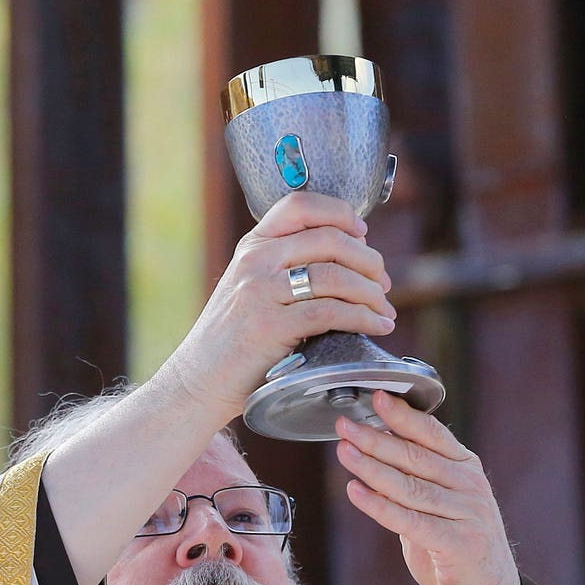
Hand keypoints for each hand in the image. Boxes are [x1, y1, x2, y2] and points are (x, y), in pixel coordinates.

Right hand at [163, 191, 396, 418]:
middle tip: (384, 283)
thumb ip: (285, 267)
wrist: (200, 380)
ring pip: (335, 277)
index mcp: (252, 246)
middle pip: (329, 240)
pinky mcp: (270, 325)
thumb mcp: (249, 288)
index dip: (340, 213)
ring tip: (384, 309)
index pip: (300, 205)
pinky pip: (331, 314)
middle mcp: (254, 261)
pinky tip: (377, 327)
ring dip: (372, 293)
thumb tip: (350, 259)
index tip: (362, 234)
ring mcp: (260, 292)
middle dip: (369, 261)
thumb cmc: (234, 339)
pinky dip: (364, 319)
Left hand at [334, 391, 522, 584]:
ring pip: (409, 486)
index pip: (433, 433)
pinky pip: (410, 520)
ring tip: (343, 452)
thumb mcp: (439, 503)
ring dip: (372, 467)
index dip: (403, 415)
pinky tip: (355, 491)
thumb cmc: (456, 545)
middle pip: (415, 456)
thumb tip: (375, 444)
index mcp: (466, 469)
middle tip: (344, 425)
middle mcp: (470, 487)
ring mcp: (468, 515)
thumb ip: (414, 478)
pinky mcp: (458, 545)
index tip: (375, 396)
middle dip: (376, 438)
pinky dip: (379, 505)